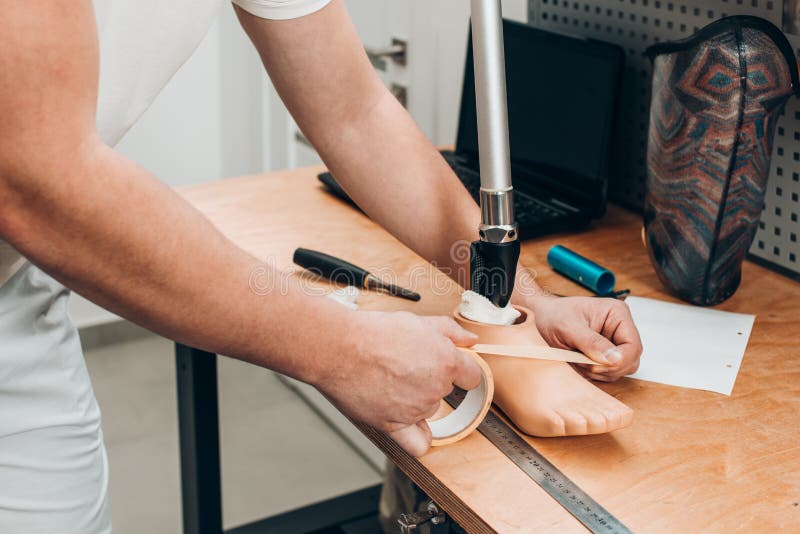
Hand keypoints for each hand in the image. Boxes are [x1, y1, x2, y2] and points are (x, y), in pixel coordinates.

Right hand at [316, 311, 481, 456]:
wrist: (338, 348)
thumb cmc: (373, 333)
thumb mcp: (418, 321)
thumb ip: (451, 331)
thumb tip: (470, 341)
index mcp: (446, 362)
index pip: (472, 375)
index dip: (461, 369)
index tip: (450, 366)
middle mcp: (435, 388)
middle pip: (446, 390)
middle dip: (432, 377)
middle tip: (407, 363)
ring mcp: (416, 409)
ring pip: (429, 409)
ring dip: (417, 399)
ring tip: (392, 380)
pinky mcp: (394, 425)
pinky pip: (417, 444)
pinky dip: (418, 437)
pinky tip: (410, 423)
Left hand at [526, 296, 641, 381]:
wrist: (541, 317)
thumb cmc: (553, 315)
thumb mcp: (568, 327)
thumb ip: (591, 343)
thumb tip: (615, 359)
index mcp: (617, 314)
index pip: (633, 346)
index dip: (619, 361)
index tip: (595, 365)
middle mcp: (620, 328)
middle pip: (630, 360)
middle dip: (606, 368)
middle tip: (582, 362)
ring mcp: (614, 341)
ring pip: (620, 369)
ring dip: (598, 371)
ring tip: (576, 359)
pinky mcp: (606, 353)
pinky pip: (609, 372)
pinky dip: (594, 373)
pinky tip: (579, 362)